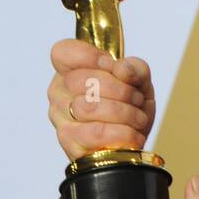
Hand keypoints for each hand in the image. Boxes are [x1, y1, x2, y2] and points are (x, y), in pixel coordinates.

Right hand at [47, 38, 154, 162]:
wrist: (132, 145)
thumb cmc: (129, 109)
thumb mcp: (139, 83)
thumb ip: (134, 68)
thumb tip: (122, 69)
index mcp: (69, 71)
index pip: (62, 53)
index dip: (90, 56)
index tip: (112, 66)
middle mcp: (59, 93)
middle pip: (81, 80)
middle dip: (120, 89)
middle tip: (137, 99)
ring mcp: (61, 119)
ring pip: (89, 108)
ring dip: (125, 113)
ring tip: (139, 118)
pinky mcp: (70, 143)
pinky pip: (97, 134)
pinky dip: (123, 133)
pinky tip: (135, 135)